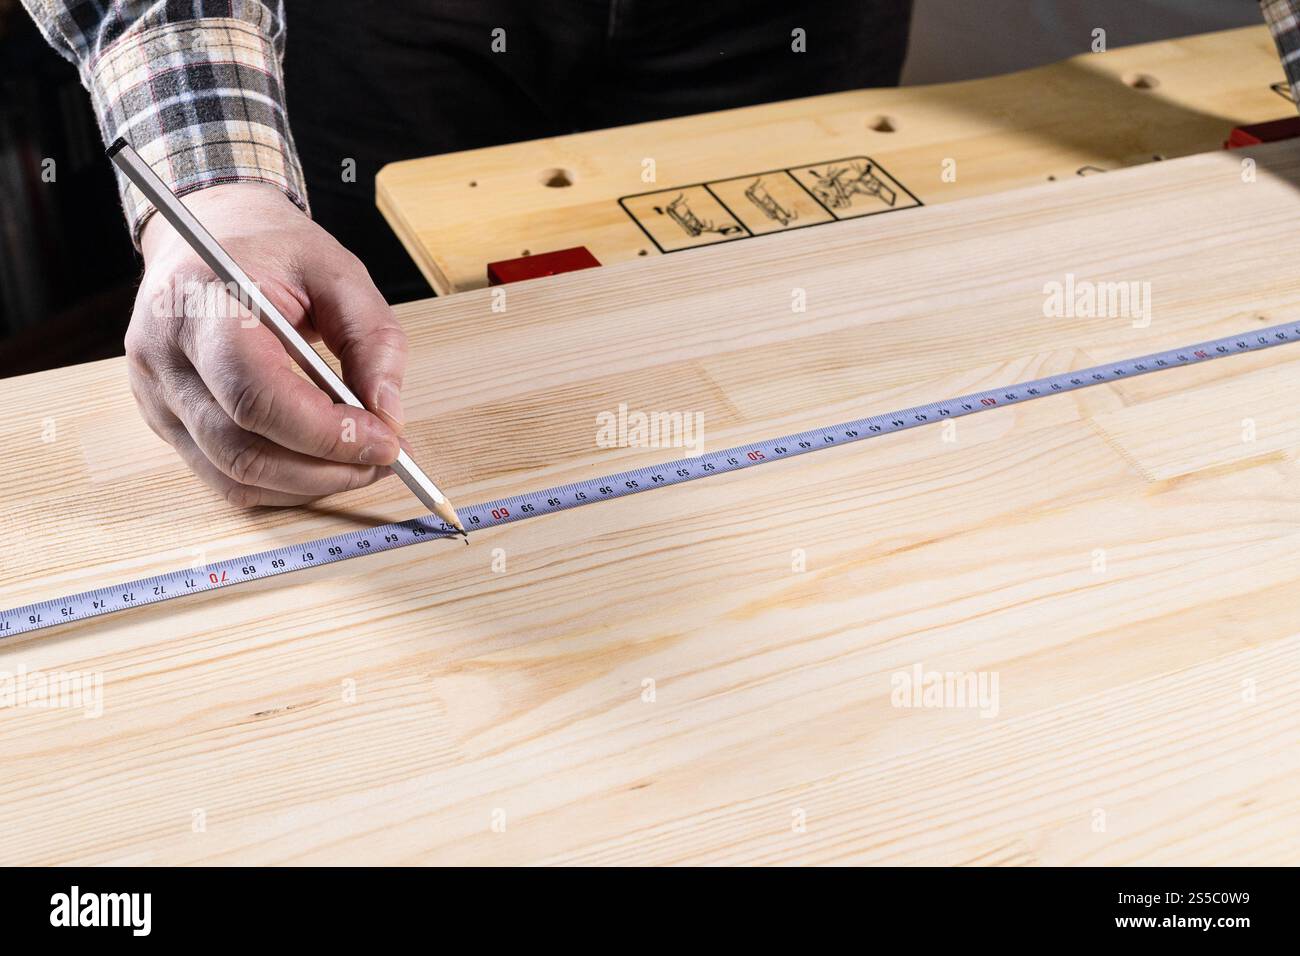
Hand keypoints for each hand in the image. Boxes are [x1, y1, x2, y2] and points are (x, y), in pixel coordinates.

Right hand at [128, 182, 406, 506]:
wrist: (207, 233)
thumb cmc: (272, 250)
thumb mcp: (339, 272)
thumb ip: (373, 340)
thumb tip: (387, 414)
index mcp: (200, 303)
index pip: (255, 393)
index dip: (325, 432)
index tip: (386, 442)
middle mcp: (164, 354)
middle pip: (241, 448)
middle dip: (325, 468)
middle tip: (385, 460)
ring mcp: (155, 393)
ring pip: (232, 475)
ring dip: (308, 484)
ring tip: (360, 463)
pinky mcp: (163, 419)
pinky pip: (223, 476)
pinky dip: (282, 483)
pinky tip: (320, 463)